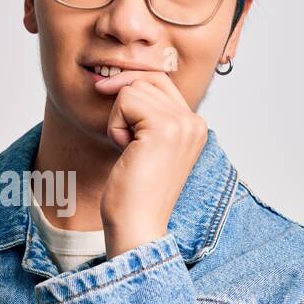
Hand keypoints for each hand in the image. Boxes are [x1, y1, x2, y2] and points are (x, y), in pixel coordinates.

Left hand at [93, 69, 208, 258]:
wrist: (137, 225)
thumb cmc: (134, 191)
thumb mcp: (145, 144)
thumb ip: (147, 114)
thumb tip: (122, 81)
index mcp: (195, 126)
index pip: (161, 81)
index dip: (131, 87)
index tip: (107, 95)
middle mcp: (195, 122)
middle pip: (147, 79)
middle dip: (123, 102)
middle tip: (123, 140)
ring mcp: (183, 123)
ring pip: (134, 88)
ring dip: (119, 118)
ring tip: (129, 150)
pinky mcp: (164, 127)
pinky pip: (125, 100)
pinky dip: (115, 125)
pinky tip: (125, 152)